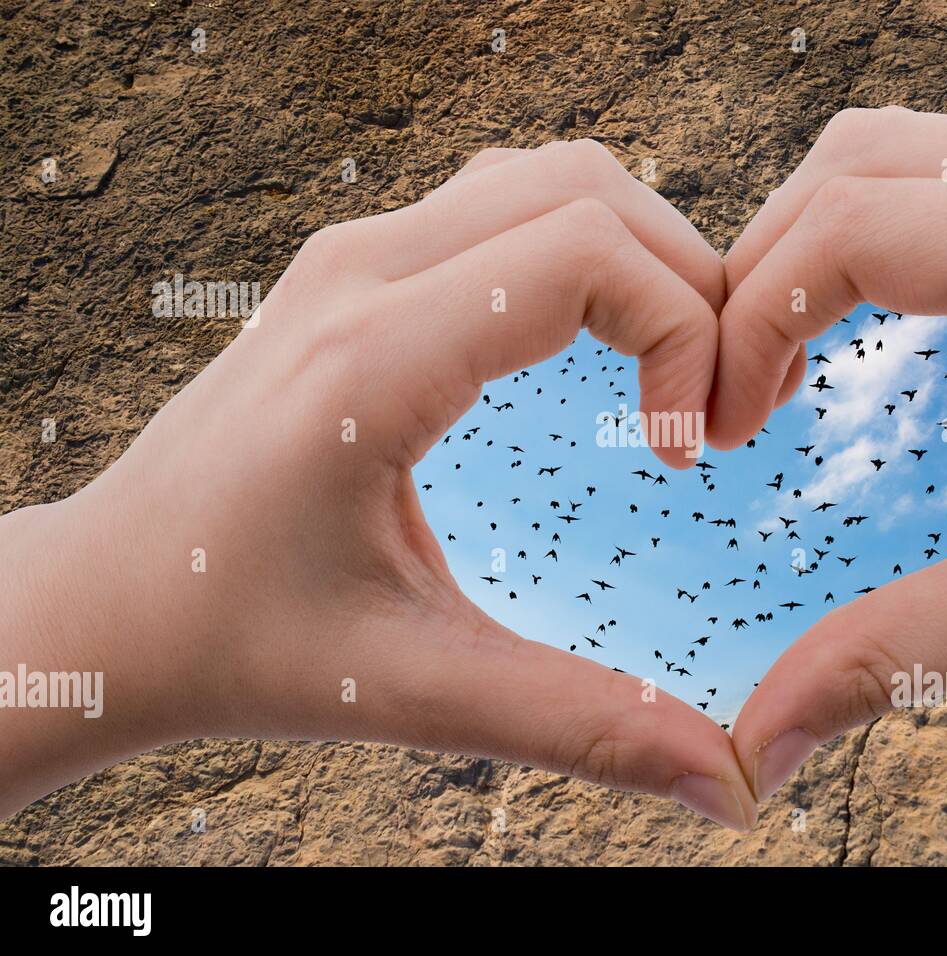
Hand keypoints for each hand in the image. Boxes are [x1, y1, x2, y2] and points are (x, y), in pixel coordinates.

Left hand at [0, 141, 758, 829]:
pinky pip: (505, 202)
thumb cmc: (234, 641)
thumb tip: (727, 781)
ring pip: (550, 177)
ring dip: (641, 254)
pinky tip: (597, 343)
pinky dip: (585, 248)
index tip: (691, 450)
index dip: (684, 333)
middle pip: (588, 190)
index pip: (583, 253)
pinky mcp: (357, 269)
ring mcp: (352, 256)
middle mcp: (359, 274)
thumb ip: (579, 725)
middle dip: (688, 283)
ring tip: (671, 367)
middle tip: (709, 405)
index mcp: (370, 362)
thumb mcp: (410, 688)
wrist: (112, 600)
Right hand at [710, 107, 946, 801]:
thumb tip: (754, 746)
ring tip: (779, 360)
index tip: (720, 427)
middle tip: (734, 399)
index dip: (747, 321)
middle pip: (854, 168)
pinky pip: (943, 173)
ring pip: (891, 153)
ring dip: (810, 247)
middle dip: (761, 275)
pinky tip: (859, 328)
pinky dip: (869, 238)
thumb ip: (891, 660)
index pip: (850, 229)